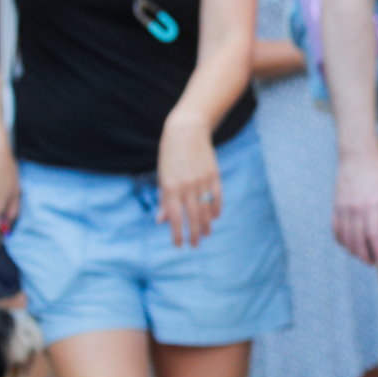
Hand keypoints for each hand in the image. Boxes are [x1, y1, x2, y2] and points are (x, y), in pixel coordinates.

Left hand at [157, 113, 219, 247]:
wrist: (186, 130)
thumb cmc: (170, 155)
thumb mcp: (162, 176)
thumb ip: (164, 200)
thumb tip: (161, 220)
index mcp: (170, 187)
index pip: (174, 217)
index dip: (177, 233)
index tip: (179, 245)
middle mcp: (187, 186)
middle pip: (192, 217)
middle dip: (193, 234)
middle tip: (194, 245)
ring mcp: (202, 181)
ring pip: (206, 210)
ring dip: (206, 225)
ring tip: (205, 235)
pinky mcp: (213, 175)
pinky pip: (217, 197)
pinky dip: (216, 209)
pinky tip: (214, 217)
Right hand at [333, 147, 377, 265]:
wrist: (357, 157)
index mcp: (373, 204)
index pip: (374, 235)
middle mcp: (355, 208)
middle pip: (358, 241)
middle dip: (366, 256)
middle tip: (374, 263)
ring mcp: (343, 208)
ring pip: (345, 238)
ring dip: (354, 251)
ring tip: (363, 256)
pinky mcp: (336, 207)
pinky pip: (336, 230)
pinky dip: (342, 241)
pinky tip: (350, 245)